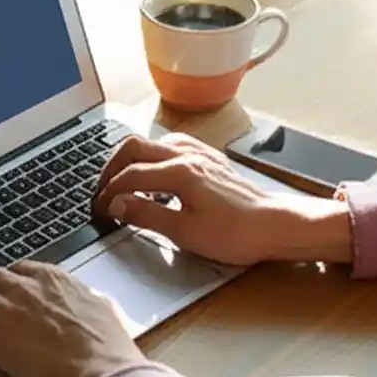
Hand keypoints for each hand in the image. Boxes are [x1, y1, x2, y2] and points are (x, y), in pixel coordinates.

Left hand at [0, 262, 147, 376]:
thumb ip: (81, 298)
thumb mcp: (99, 305)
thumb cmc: (108, 344)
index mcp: (52, 277)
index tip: (7, 287)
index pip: (19, 267)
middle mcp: (24, 288)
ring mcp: (4, 310)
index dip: (9, 279)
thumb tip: (82, 301)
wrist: (101, 369)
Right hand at [92, 133, 351, 264]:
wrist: (276, 226)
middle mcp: (187, 156)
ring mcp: (200, 154)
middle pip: (134, 147)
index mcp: (178, 173)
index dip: (109, 193)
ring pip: (153, 142)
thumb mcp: (185, 233)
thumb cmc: (236, 234)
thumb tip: (117, 206)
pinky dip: (154, 157)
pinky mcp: (211, 160)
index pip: (129, 176)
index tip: (100, 209)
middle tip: (102, 190)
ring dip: (132, 159)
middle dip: (111, 167)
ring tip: (124, 182)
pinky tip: (157, 175)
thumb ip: (146, 216)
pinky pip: (173, 146)